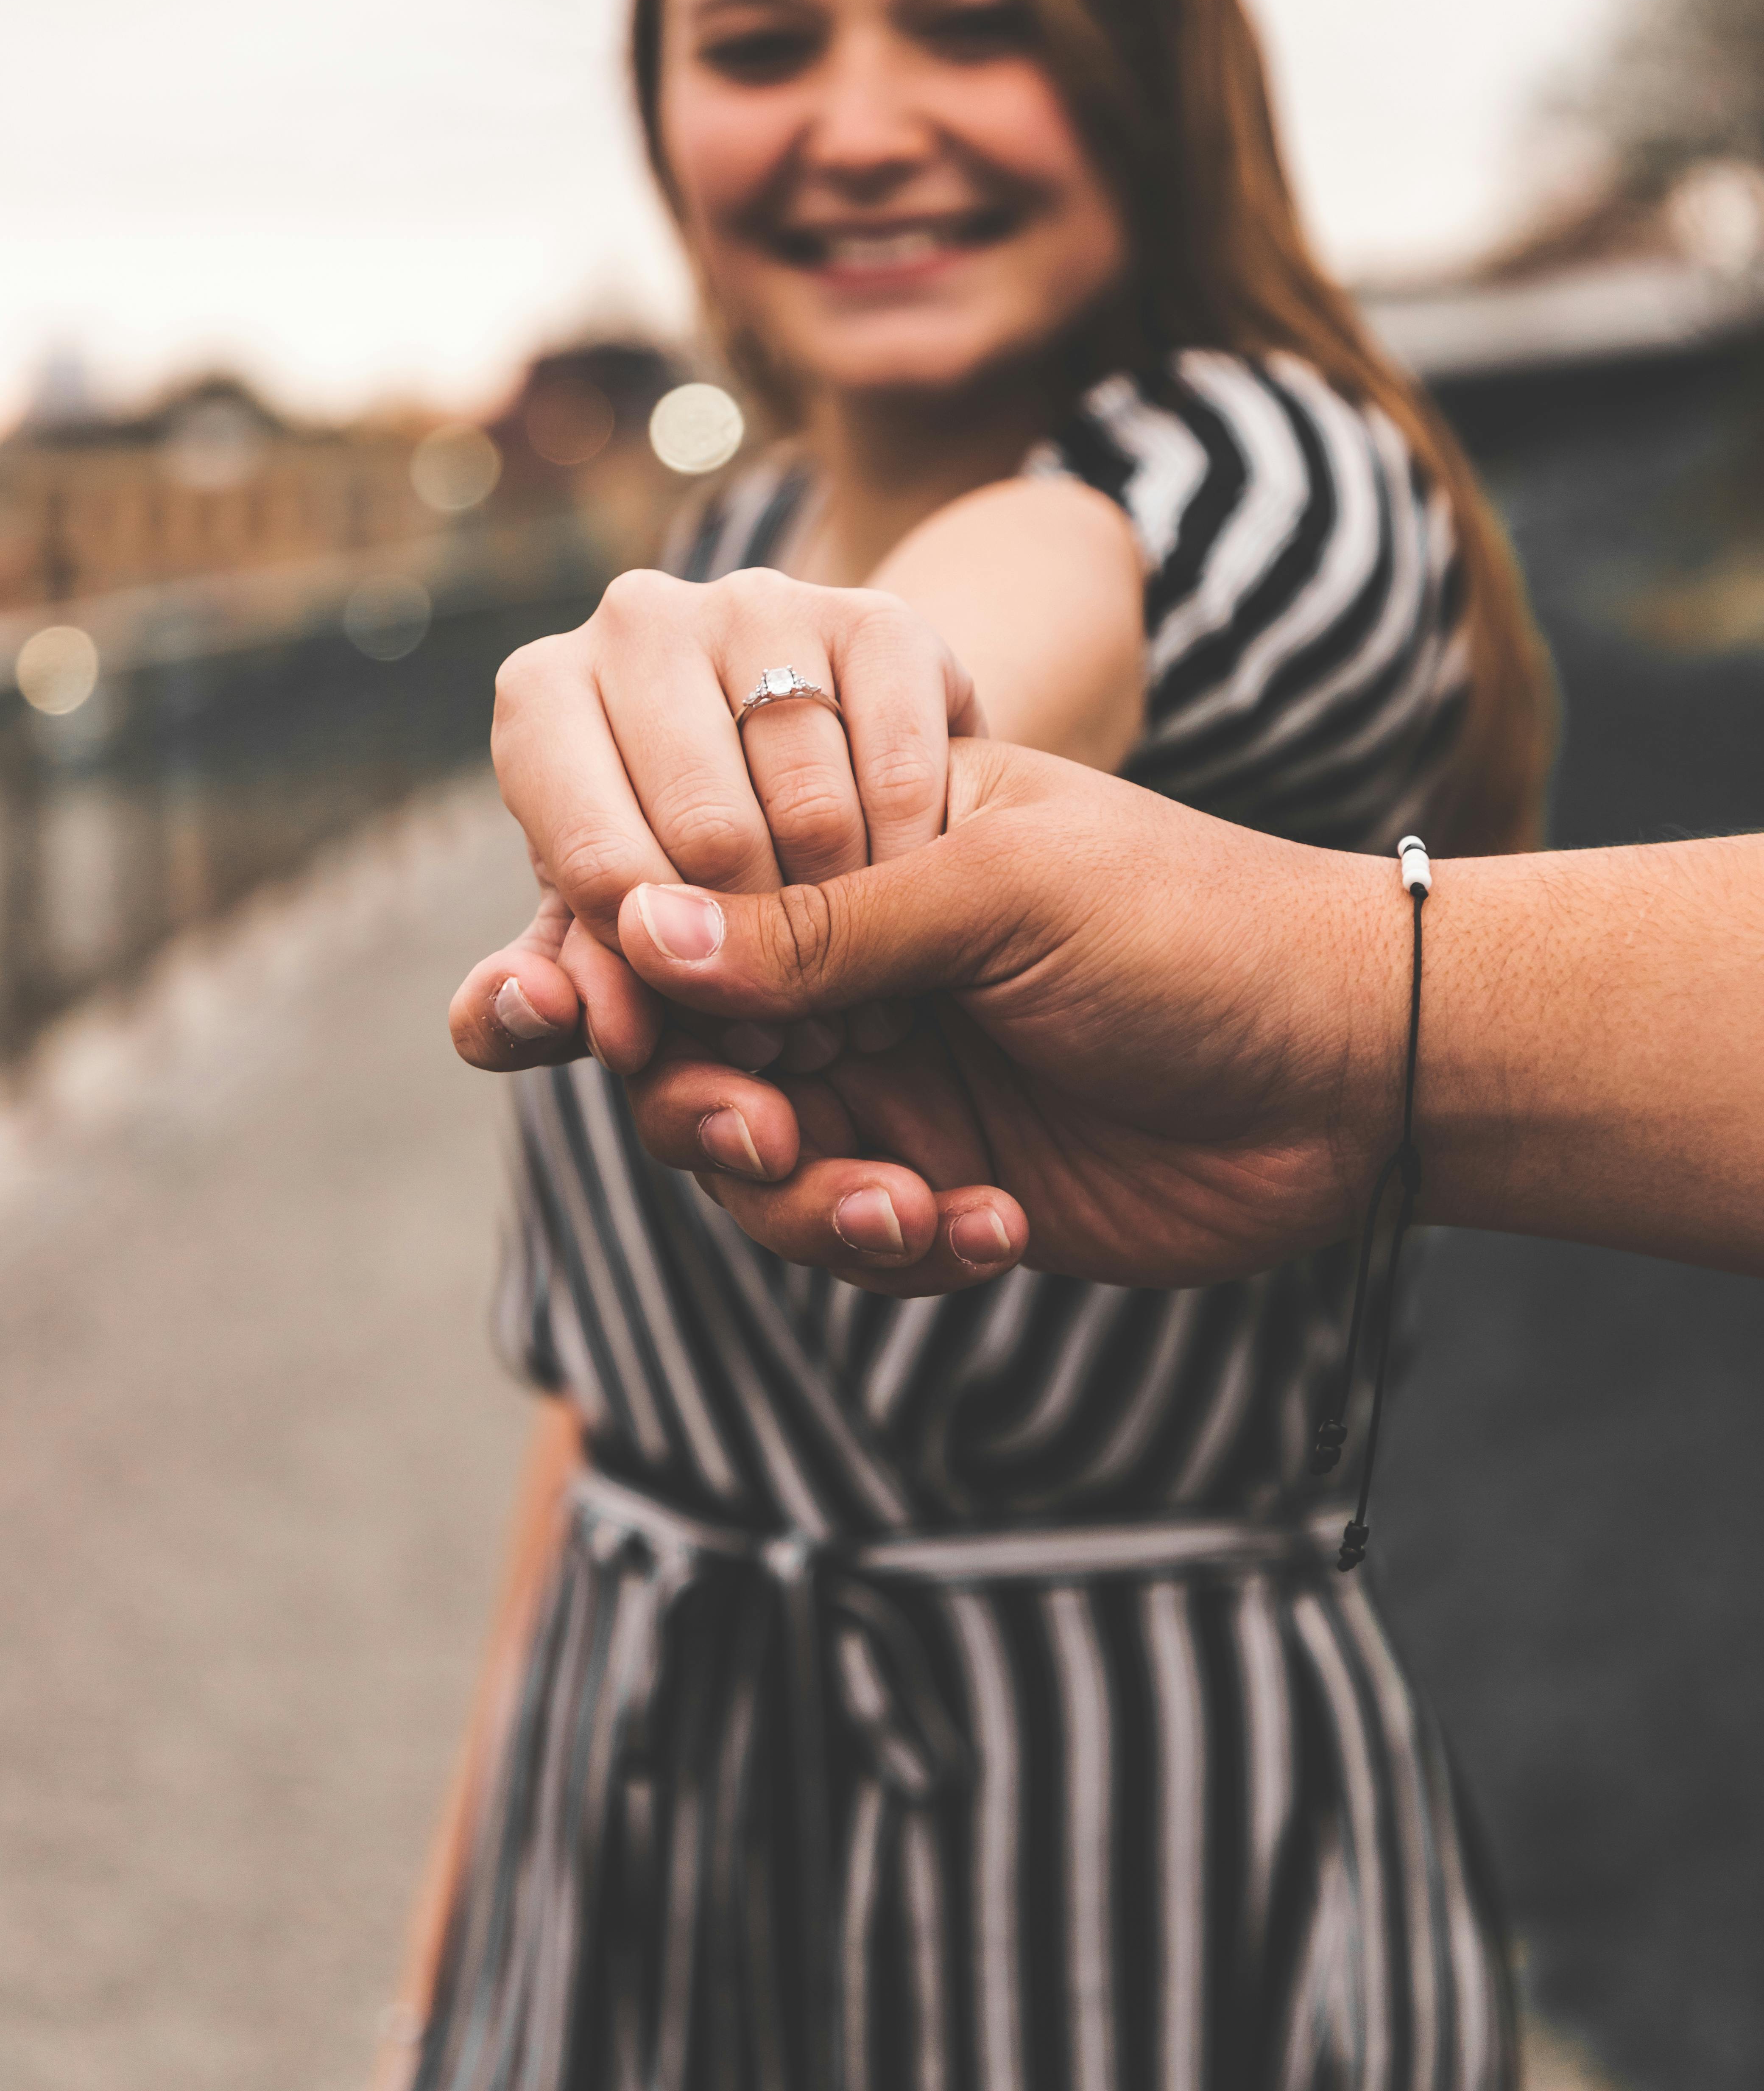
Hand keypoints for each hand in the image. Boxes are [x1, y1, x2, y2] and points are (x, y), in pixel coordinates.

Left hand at [449, 566, 981, 1072]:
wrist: (820, 772)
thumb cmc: (682, 872)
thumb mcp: (603, 947)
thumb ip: (537, 1008)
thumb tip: (528, 1009)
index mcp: (542, 694)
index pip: (596, 866)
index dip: (661, 969)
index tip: (700, 1018)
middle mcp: (637, 621)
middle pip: (707, 839)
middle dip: (756, 955)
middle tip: (785, 1013)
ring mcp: (760, 604)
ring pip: (810, 813)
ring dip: (841, 923)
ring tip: (846, 971)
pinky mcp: (878, 615)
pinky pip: (901, 776)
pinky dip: (908, 867)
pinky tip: (899, 899)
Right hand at [610, 743, 1402, 1293]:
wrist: (1358, 1068)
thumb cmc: (1200, 931)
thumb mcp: (1006, 892)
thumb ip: (822, 921)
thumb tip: (638, 928)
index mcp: (862, 847)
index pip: (687, 906)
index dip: (628, 976)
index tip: (611, 1032)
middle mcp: (858, 963)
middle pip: (690, 1050)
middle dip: (709, 1108)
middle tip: (770, 1139)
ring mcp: (896, 1075)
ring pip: (754, 1163)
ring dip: (808, 1202)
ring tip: (912, 1209)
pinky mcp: (939, 1177)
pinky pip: (847, 1231)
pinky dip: (898, 1243)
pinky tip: (996, 1229)